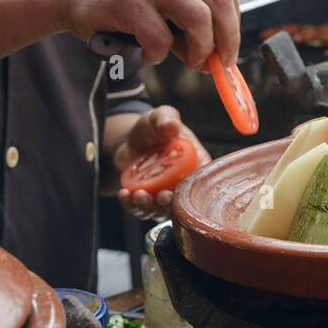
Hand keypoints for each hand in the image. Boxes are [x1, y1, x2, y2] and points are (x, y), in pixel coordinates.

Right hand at [50, 0, 239, 68]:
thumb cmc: (122, 0)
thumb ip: (191, 18)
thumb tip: (220, 56)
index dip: (234, 28)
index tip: (228, 53)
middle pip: (221, 4)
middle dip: (225, 42)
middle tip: (216, 65)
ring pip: (199, 20)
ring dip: (198, 51)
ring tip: (187, 62)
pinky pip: (161, 38)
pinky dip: (159, 55)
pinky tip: (147, 54)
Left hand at [115, 106, 209, 220]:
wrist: (129, 141)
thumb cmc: (152, 128)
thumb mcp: (159, 117)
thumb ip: (166, 118)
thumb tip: (171, 125)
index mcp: (196, 163)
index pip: (202, 180)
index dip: (196, 188)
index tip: (184, 187)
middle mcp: (183, 184)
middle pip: (183, 201)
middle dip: (172, 202)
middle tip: (162, 196)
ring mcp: (164, 195)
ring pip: (160, 210)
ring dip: (150, 206)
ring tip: (139, 195)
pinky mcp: (146, 202)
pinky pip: (140, 210)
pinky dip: (132, 206)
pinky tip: (124, 195)